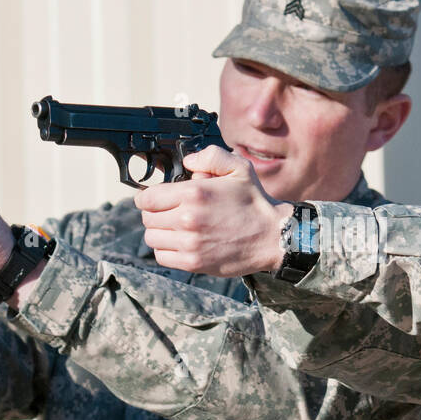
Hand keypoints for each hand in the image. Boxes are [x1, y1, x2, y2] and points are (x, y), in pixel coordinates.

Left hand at [135, 146, 290, 276]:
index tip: (154, 199)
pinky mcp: (193, 263)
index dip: (148, 197)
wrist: (272, 236)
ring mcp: (189, 243)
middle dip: (155, 213)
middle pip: (147, 218)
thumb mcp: (239, 168)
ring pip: (152, 238)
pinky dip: (166, 250)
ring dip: (159, 232)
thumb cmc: (254, 203)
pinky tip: (180, 243)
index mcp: (193, 194)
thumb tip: (188, 162)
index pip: (148, 198)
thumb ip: (211, 156)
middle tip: (168, 213)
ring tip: (174, 228)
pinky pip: (162, 257)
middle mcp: (187, 219)